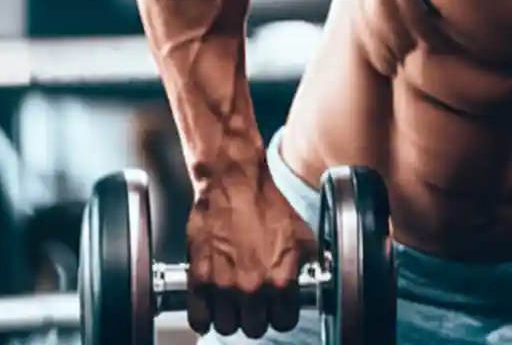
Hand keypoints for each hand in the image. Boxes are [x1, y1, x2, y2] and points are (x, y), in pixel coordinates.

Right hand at [185, 167, 317, 336]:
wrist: (234, 183)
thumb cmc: (266, 203)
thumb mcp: (301, 233)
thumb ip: (307, 262)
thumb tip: (313, 274)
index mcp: (281, 280)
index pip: (284, 322)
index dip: (280, 315)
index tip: (276, 308)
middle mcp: (252, 288)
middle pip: (254, 328)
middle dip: (255, 317)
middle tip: (253, 304)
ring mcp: (223, 286)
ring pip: (227, 327)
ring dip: (230, 317)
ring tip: (232, 304)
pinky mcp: (198, 279)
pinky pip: (198, 318)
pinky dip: (203, 317)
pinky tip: (209, 307)